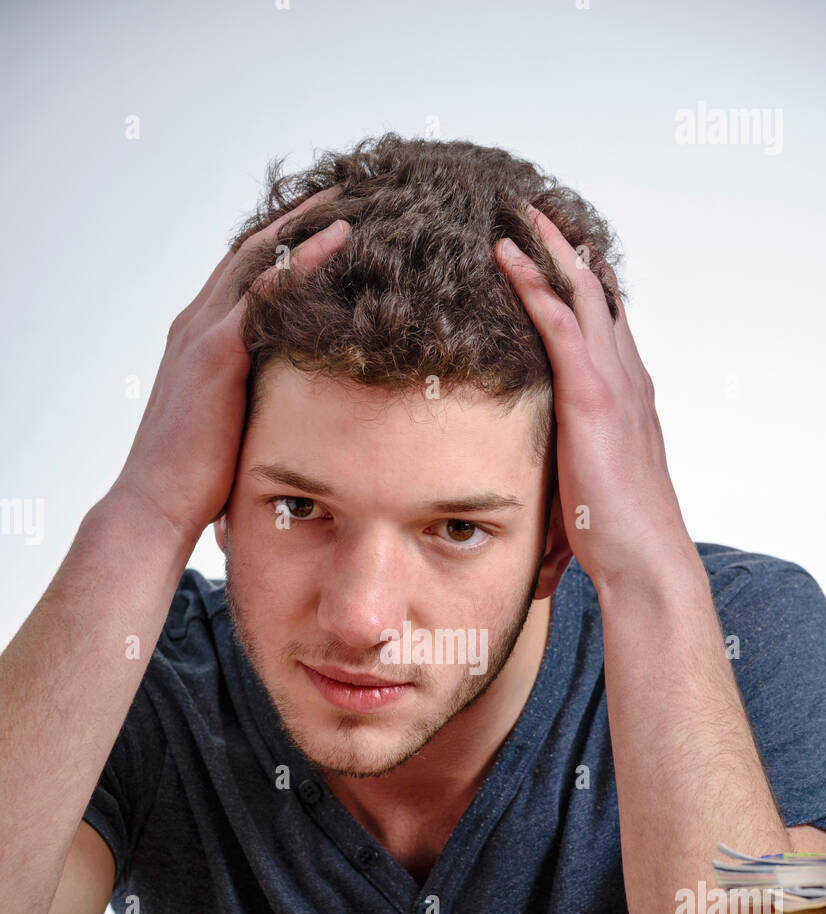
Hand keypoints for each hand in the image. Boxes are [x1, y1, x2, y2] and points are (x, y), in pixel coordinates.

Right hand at [111, 184, 350, 544]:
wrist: (157, 504)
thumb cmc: (198, 478)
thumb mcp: (234, 423)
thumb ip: (258, 396)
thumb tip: (300, 406)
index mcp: (199, 336)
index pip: (245, 270)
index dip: (285, 240)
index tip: (329, 219)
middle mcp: (197, 322)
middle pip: (253, 248)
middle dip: (301, 215)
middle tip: (351, 187)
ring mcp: (203, 332)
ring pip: (260, 255)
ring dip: (309, 222)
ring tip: (359, 197)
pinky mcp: (215, 352)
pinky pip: (264, 290)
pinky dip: (303, 259)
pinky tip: (341, 239)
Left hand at [494, 207, 693, 590]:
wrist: (646, 558)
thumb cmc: (620, 536)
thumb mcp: (594, 487)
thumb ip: (574, 465)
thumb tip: (548, 475)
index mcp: (630, 399)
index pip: (609, 327)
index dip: (590, 287)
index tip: (569, 256)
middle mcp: (628, 380)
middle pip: (599, 296)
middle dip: (570, 251)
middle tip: (542, 213)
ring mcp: (613, 385)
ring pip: (581, 295)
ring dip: (550, 250)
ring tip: (521, 213)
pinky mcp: (591, 399)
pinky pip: (560, 325)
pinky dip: (534, 285)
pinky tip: (508, 258)